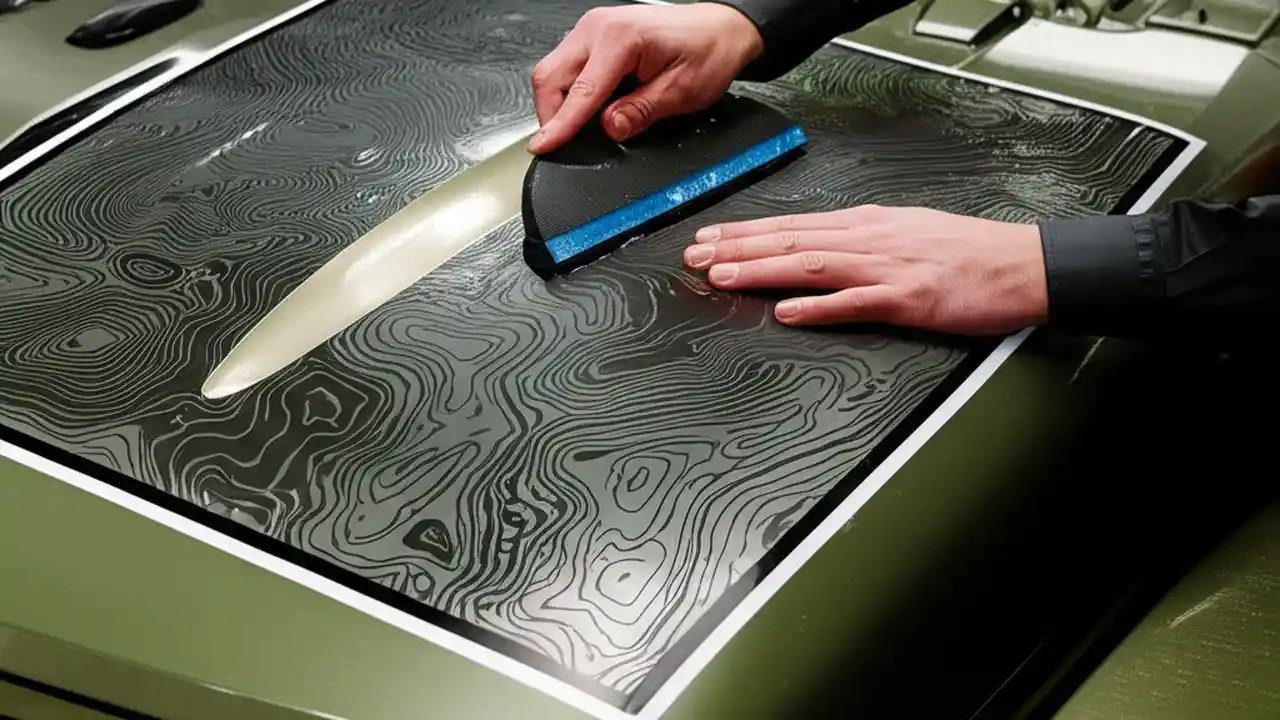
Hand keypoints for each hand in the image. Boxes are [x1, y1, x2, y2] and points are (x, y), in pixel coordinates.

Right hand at [528, 3, 763, 153]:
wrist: (720, 29)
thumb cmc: (707, 52)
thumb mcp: (681, 91)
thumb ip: (641, 112)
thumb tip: (610, 128)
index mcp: (620, 38)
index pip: (580, 91)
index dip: (560, 125)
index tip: (543, 147)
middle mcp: (598, 27)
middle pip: (550, 77)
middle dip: (551, 115)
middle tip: (562, 145)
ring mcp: (593, 29)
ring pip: (554, 71)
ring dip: (560, 104)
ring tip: (581, 127)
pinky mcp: (594, 36)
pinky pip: (568, 67)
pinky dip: (571, 92)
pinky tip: (590, 108)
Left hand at [682, 206, 1049, 334]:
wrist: (1024, 264)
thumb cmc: (968, 252)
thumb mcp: (905, 232)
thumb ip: (858, 242)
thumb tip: (813, 251)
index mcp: (866, 224)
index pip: (792, 225)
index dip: (744, 233)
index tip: (707, 238)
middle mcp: (869, 238)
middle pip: (790, 240)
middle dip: (736, 249)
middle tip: (693, 256)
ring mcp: (887, 267)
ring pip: (811, 265)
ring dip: (762, 271)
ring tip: (722, 277)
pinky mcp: (908, 297)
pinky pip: (856, 303)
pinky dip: (819, 308)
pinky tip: (788, 312)